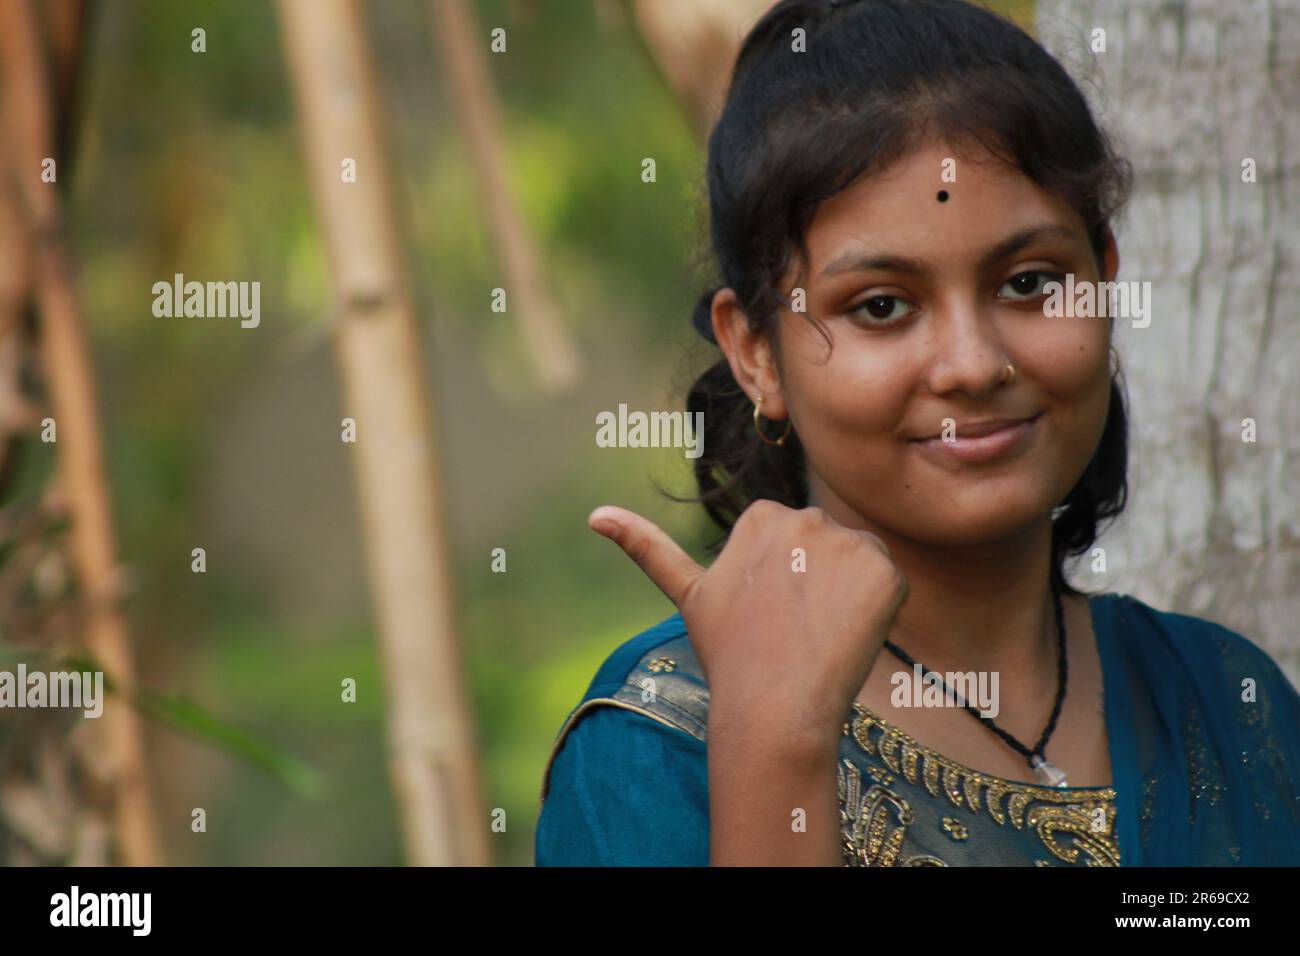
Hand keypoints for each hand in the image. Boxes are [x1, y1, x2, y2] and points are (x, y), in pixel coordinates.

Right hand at [587, 499, 907, 747]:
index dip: (786, 583)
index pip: (794, 540)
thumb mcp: (689, 594)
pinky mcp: (884, 570)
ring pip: (860, 564)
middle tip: (794, 632)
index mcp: (760, 515)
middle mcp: (804, 516)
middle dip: (819, 584)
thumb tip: (593, 514)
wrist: (774, 707)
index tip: (770, 616)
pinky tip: (850, 635)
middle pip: (828, 548)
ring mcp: (847, 542)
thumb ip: (646, 547)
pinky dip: (879, 612)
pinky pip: (891, 585)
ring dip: (849, 595)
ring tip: (819, 634)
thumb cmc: (729, 655)